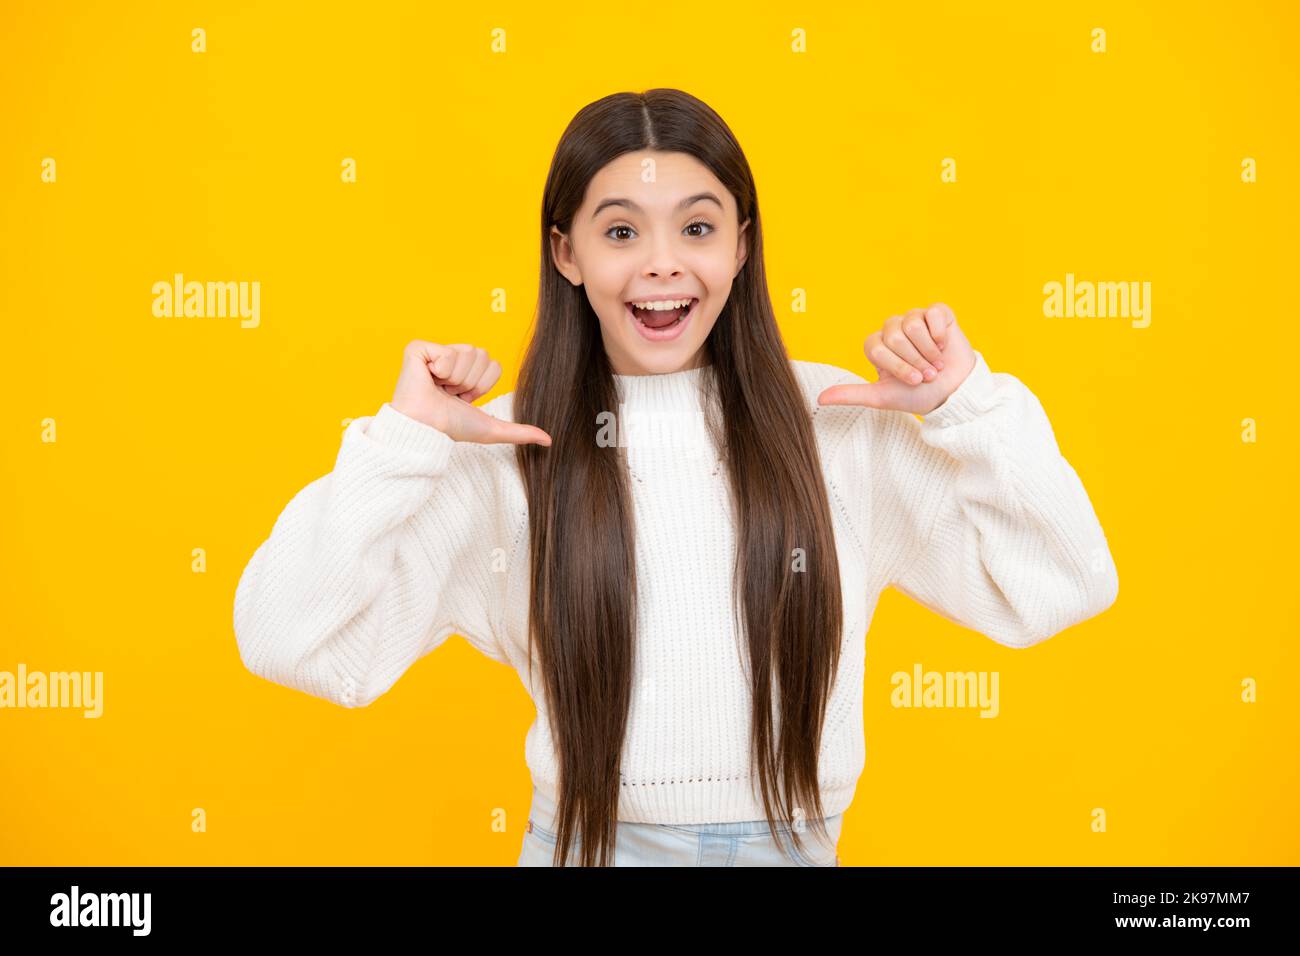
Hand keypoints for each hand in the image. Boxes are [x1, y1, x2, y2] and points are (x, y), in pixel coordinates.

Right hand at [390, 340, 551, 445]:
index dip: (483, 385)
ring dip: (456, 378)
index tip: (464, 399)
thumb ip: (520, 431)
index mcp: (466, 374)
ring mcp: (435, 352)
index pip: (494, 365)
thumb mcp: (491, 428)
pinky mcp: (419, 349)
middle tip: (450, 393)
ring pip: (467, 352)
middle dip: (471, 381)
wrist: (425, 427)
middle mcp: (452, 360)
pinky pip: (447, 351)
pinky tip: (428, 379)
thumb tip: (549, 440)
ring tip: (439, 388)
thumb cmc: (451, 428)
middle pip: (483, 355)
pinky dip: (441, 370)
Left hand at [816, 303, 975, 414]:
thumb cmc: (917, 394)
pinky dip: (941, 334)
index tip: (913, 382)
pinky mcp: (937, 313)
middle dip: (915, 361)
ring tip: (937, 363)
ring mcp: (914, 318)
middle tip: (927, 374)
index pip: (877, 348)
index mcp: (877, 346)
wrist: (954, 391)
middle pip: (895, 336)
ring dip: (929, 351)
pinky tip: (944, 345)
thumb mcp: (882, 397)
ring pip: (913, 325)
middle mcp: (892, 329)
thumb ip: (852, 394)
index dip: (897, 366)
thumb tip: (820, 399)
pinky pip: (934, 313)